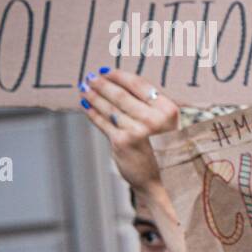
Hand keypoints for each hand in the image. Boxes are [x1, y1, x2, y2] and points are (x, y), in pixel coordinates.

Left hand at [79, 68, 180, 192]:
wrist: (165, 180)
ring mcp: (138, 130)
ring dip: (94, 96)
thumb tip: (120, 84)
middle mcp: (154, 118)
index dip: (119, 75)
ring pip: (110, 107)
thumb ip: (150, 107)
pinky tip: (86, 106)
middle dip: (102, 84)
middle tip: (90, 77)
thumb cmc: (166, 150)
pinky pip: (103, 123)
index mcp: (168, 109)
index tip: (106, 71)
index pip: (139, 85)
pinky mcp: (122, 142)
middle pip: (122, 94)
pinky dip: (92, 113)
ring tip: (84, 89)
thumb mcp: (168, 125)